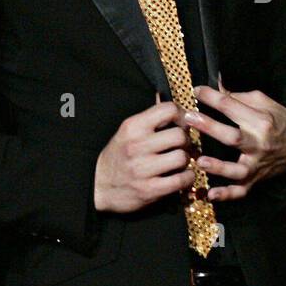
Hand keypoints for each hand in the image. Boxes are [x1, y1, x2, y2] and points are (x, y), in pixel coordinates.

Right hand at [93, 99, 194, 213]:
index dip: (182, 115)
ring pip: (182, 157)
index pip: (168, 110)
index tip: (182, 123)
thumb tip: (162, 95)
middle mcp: (137, 146)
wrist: (97, 185)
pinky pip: (181, 180)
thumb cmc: (117, 156)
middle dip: (186, 140)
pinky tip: (183, 175)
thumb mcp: (127, 132)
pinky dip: (187, 177)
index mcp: (132, 127)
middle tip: (182, 145)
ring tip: (180, 161)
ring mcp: (142, 169)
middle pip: (179, 135)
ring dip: (186, 160)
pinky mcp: (149, 190)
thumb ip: (147, 116)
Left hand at [188, 84, 285, 201]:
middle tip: (189, 118)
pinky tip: (211, 194)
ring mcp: (257, 164)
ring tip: (200, 161)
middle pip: (233, 137)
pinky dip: (226, 195)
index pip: (232, 107)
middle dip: (210, 128)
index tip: (196, 91)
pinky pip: (241, 191)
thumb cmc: (280, 120)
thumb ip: (238, 96)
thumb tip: (216, 85)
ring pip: (236, 170)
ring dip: (218, 167)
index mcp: (261, 121)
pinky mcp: (255, 179)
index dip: (212, 97)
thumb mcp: (264, 102)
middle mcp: (259, 144)